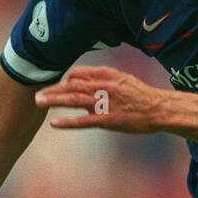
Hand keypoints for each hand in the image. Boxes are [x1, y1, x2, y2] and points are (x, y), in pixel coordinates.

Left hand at [35, 66, 164, 132]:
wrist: (160, 109)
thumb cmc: (143, 96)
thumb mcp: (124, 79)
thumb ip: (105, 79)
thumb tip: (87, 82)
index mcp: (107, 75)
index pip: (78, 74)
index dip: (66, 80)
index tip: (59, 88)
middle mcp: (103, 86)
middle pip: (71, 85)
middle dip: (53, 89)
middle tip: (37, 94)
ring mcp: (105, 103)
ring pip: (74, 99)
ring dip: (54, 100)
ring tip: (38, 102)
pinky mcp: (108, 120)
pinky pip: (84, 121)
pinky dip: (67, 122)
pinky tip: (54, 123)